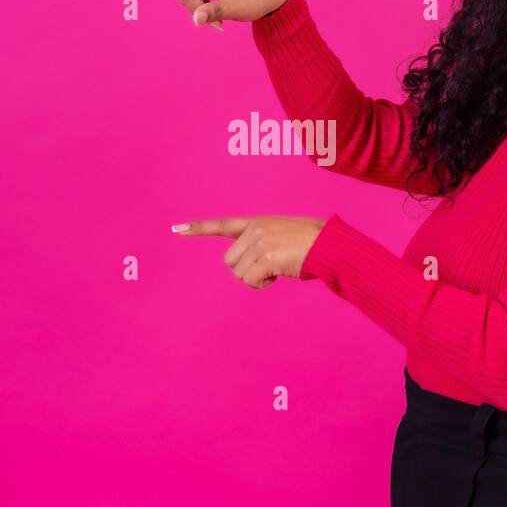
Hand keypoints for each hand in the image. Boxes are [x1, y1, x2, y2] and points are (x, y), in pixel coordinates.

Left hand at [172, 216, 325, 288]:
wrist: (330, 245)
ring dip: (257, 278)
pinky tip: (280, 274)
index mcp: (257, 222)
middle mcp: (254, 230)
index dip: (198, 229)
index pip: (222, 224)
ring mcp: (259, 243)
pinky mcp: (265, 258)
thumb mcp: (284, 234)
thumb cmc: (314, 244)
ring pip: (239, 274)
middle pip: (230, 262)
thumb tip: (252, 267)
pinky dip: (263, 284)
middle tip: (272, 266)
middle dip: (247, 269)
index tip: (176, 230)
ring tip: (280, 267)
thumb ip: (263, 242)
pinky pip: (251, 281)